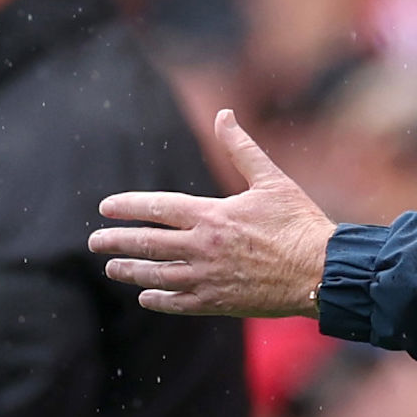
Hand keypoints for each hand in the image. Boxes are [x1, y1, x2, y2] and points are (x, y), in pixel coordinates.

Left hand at [93, 110, 334, 316]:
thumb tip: (224, 114)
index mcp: (212, 214)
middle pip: (147, 244)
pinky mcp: (219, 302)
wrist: (321, 271)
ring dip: (130, 272)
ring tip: (112, 268)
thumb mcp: (271, 179)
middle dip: (116, 242)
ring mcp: (208, 277)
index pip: (157, 208)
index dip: (127, 207)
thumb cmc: (300, 223)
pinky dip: (158, 299)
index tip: (105, 208)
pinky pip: (179, 303)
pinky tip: (146, 296)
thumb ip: (241, 148)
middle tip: (94, 242)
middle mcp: (203, 246)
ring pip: (157, 275)